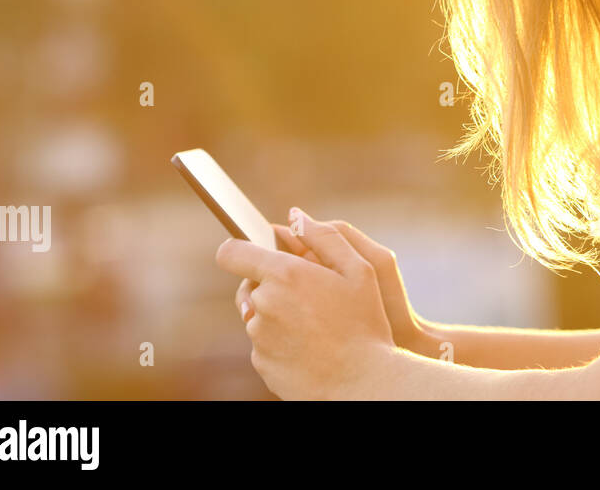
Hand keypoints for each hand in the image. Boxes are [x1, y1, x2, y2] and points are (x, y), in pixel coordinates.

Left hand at [235, 217, 434, 356]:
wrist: (362, 383)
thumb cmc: (366, 322)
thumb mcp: (360, 269)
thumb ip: (326, 236)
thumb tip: (294, 216)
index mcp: (286, 275)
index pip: (233, 252)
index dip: (241, 247)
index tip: (255, 251)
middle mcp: (264, 304)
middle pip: (250, 284)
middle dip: (272, 283)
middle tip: (310, 294)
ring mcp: (259, 336)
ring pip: (259, 314)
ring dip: (279, 313)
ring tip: (318, 324)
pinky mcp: (261, 363)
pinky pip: (264, 342)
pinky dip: (281, 340)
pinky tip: (311, 346)